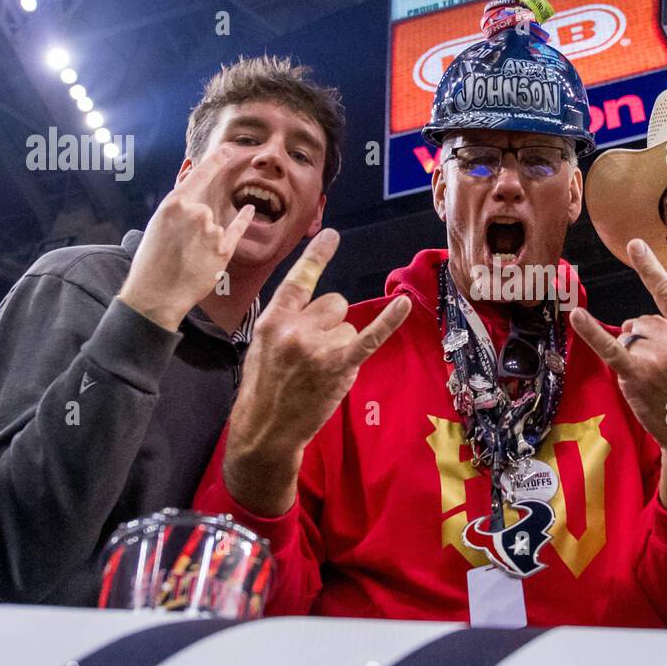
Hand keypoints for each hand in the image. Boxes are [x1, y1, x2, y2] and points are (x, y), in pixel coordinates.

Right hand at [118, 144, 253, 330]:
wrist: (156, 293)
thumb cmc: (152, 260)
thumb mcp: (158, 224)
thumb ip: (178, 205)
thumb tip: (193, 186)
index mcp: (174, 203)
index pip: (201, 174)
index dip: (216, 160)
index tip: (228, 149)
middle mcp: (196, 212)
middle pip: (205, 211)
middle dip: (195, 227)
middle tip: (178, 247)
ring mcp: (211, 231)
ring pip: (214, 226)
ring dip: (205, 240)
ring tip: (187, 258)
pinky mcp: (224, 250)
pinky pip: (237, 229)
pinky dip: (244, 219)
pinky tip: (249, 210)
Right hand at [223, 228, 411, 516]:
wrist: (266, 430)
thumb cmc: (265, 388)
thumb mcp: (262, 346)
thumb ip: (287, 321)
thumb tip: (318, 307)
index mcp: (274, 319)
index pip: (299, 279)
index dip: (317, 256)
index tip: (333, 235)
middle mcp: (296, 327)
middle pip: (335, 303)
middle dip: (331, 323)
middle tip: (313, 353)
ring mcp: (318, 347)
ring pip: (349, 326)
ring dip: (342, 346)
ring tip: (320, 371)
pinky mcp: (339, 366)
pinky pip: (369, 337)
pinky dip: (388, 320)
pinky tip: (403, 304)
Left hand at [571, 239, 666, 511]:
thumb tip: (635, 325)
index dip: (650, 268)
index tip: (635, 244)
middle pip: (640, 321)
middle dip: (642, 341)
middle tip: (660, 370)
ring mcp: (658, 356)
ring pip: (628, 338)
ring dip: (632, 355)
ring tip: (651, 380)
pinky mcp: (637, 374)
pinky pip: (610, 347)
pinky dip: (591, 331)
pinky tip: (576, 316)